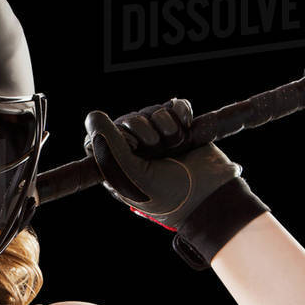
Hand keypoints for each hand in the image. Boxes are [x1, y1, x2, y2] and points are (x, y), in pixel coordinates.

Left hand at [83, 98, 243, 231]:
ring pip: (153, 111)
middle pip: (130, 119)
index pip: (102, 134)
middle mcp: (136, 150)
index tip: (133, 149)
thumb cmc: (167, 195)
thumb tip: (93, 115)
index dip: (117, 136)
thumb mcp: (130, 176)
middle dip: (147, 134)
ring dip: (167, 129)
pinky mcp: (182, 127)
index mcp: (116, 164)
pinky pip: (176, 106)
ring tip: (176, 150)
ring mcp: (159, 138)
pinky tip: (188, 134)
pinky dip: (183, 115)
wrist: (210, 198)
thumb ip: (109, 147)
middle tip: (159, 155)